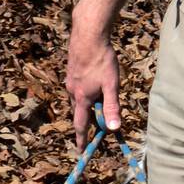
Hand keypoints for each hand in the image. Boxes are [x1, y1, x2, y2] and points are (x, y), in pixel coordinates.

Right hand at [66, 11, 121, 144]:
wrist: (88, 31)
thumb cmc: (102, 58)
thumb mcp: (111, 85)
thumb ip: (112, 107)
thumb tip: (113, 129)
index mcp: (81, 97)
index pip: (81, 125)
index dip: (82, 140)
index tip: (81, 152)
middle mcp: (72, 90)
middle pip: (79, 112)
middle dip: (87, 121)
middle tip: (97, 126)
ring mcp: (70, 79)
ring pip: (78, 99)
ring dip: (86, 105)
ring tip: (99, 101)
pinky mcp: (71, 69)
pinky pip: (77, 87)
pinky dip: (84, 92)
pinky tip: (93, 83)